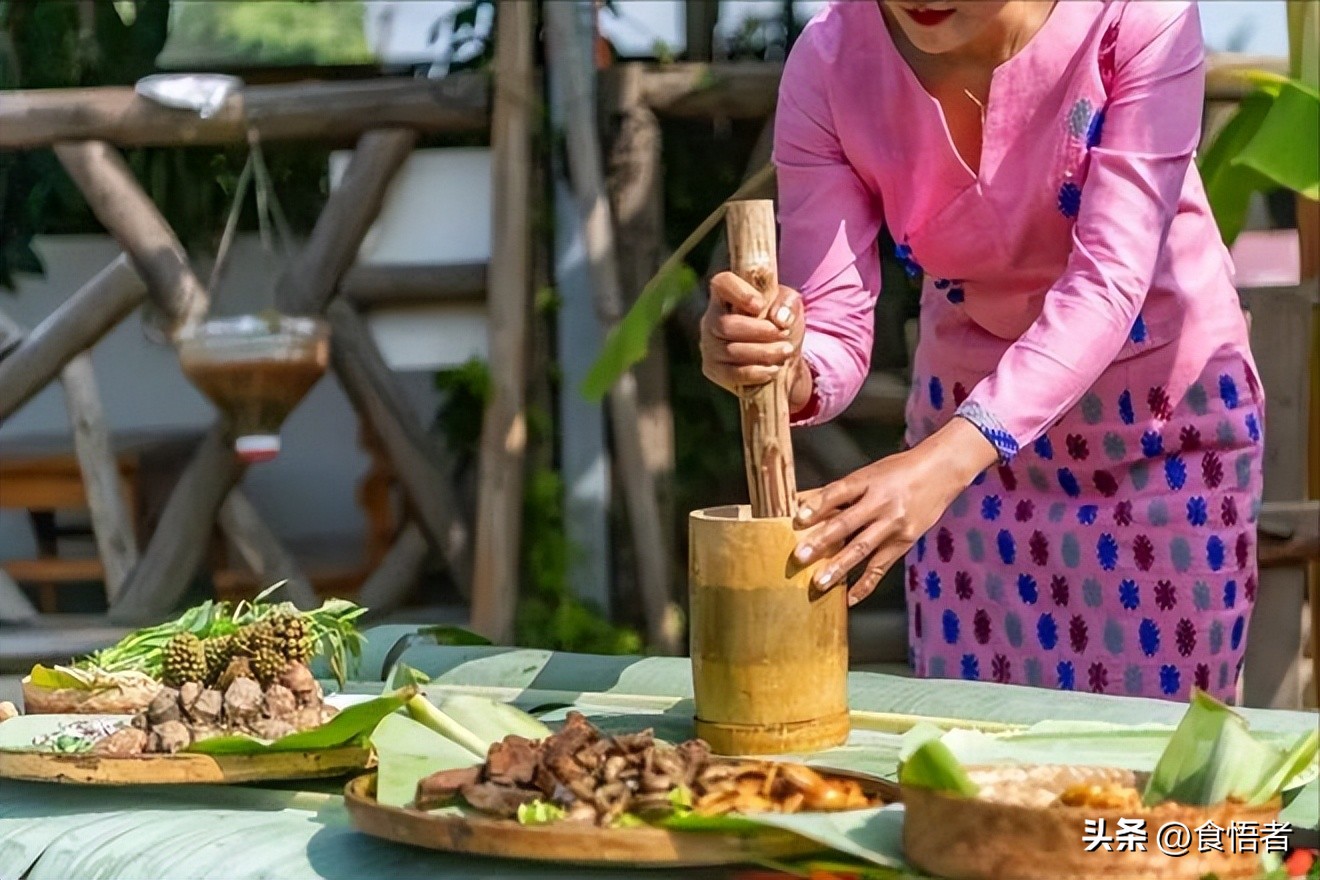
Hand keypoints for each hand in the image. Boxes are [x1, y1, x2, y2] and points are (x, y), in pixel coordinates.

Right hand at [700, 271, 812, 409]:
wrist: (781, 358)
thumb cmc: (780, 324)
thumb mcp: (790, 307)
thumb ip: (788, 303)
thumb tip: (779, 319)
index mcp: (726, 296)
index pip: (721, 283)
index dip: (739, 293)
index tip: (760, 305)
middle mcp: (711, 319)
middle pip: (725, 324)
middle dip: (758, 331)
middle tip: (783, 333)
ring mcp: (710, 346)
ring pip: (730, 351)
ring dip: (763, 352)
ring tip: (785, 351)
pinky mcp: (714, 370)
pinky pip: (731, 374)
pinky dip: (755, 372)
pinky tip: (773, 370)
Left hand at [793, 419, 998, 605]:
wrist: (940, 472)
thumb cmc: (898, 472)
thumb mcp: (869, 473)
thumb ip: (839, 491)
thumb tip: (803, 503)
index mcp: (867, 481)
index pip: (838, 492)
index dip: (817, 505)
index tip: (798, 518)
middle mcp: (880, 503)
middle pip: (847, 523)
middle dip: (821, 541)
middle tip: (800, 556)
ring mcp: (893, 524)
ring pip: (862, 548)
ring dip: (839, 566)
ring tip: (820, 582)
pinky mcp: (904, 542)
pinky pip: (881, 566)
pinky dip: (865, 584)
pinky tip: (850, 597)